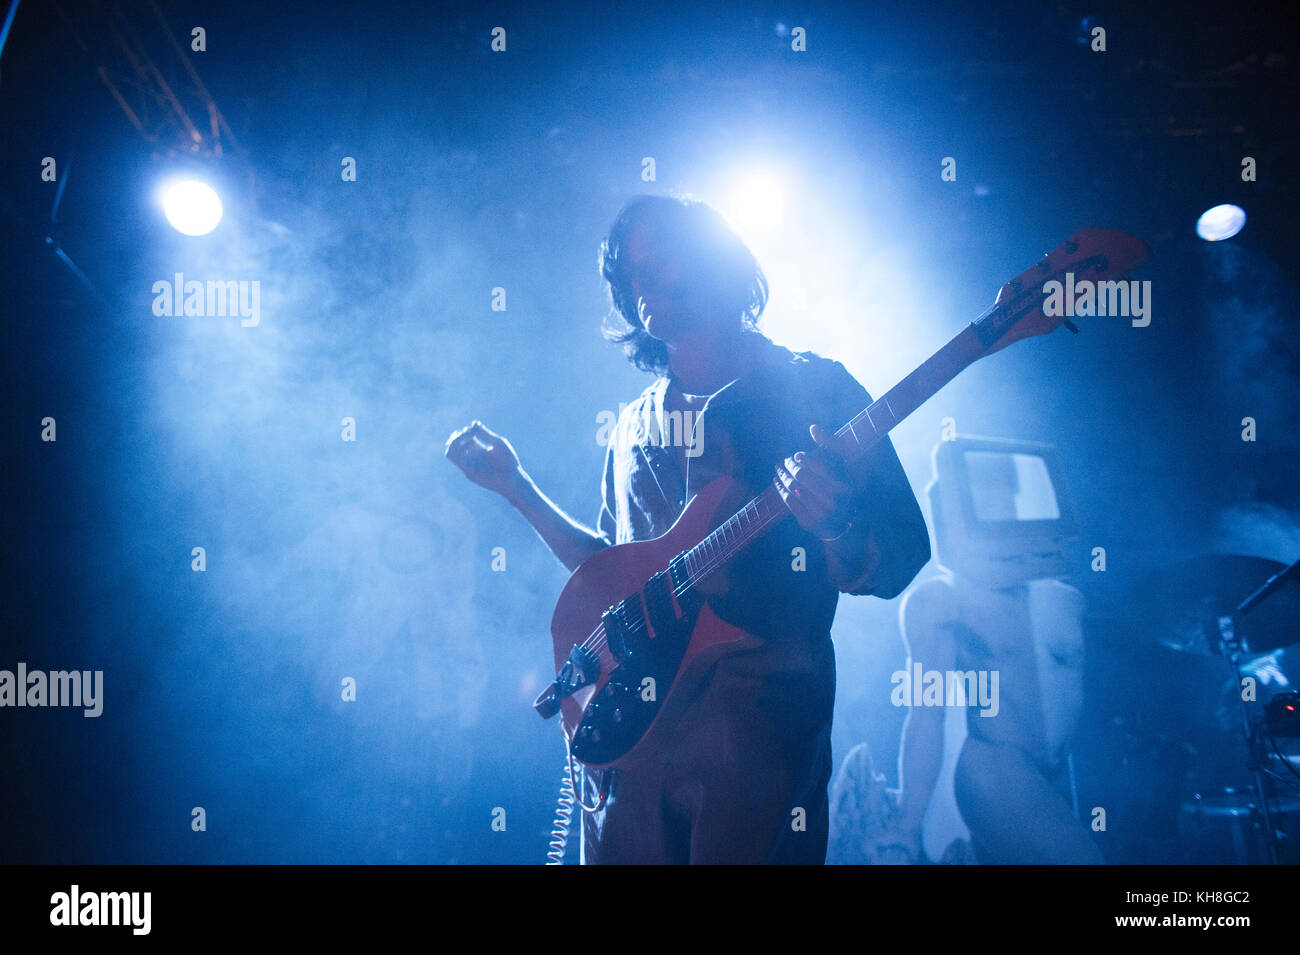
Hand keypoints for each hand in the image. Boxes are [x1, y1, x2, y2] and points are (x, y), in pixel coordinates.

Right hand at [444, 420, 525, 498]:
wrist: (512, 479)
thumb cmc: (508, 461)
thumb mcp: (497, 443)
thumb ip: (485, 434)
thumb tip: (474, 423)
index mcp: (477, 450)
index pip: (461, 440)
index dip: (465, 431)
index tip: (475, 427)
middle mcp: (470, 458)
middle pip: (452, 445)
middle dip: (458, 436)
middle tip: (468, 432)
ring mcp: (468, 465)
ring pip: (450, 451)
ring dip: (456, 441)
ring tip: (471, 437)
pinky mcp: (469, 473)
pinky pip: (458, 459)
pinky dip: (463, 447)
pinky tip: (474, 442)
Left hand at [773, 423, 855, 539]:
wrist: (842, 522)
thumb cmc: (841, 486)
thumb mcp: (842, 466)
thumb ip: (831, 445)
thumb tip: (813, 427)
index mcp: (844, 485)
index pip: (822, 468)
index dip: (807, 460)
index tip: (796, 455)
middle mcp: (833, 500)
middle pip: (804, 477)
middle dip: (790, 467)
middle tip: (784, 461)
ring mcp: (820, 512)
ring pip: (794, 489)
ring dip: (782, 476)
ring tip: (778, 469)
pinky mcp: (808, 522)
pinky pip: (789, 502)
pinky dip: (780, 489)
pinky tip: (777, 481)